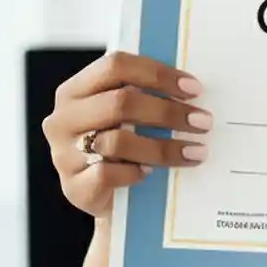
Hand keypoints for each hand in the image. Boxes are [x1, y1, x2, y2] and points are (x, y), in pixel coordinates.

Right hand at [41, 51, 212, 217]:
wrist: (112, 199)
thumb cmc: (125, 147)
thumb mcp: (127, 116)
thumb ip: (145, 95)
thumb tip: (192, 86)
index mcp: (75, 90)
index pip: (115, 66)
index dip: (158, 74)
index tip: (194, 88)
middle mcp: (64, 119)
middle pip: (120, 103)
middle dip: (168, 111)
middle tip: (203, 121)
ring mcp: (64, 154)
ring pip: (117, 141)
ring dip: (164, 146)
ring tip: (196, 151)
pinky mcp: (74, 188)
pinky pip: (107, 175)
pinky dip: (135, 172)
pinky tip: (154, 173)